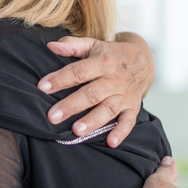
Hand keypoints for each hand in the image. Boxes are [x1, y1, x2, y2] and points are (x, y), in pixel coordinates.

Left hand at [37, 32, 154, 146]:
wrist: (144, 58)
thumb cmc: (110, 53)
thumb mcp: (93, 45)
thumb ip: (72, 46)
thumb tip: (50, 45)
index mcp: (102, 61)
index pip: (78, 71)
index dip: (60, 79)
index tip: (42, 87)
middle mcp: (114, 79)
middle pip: (91, 94)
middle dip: (71, 106)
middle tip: (52, 117)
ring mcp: (124, 94)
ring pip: (108, 109)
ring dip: (93, 121)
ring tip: (76, 131)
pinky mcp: (133, 106)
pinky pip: (129, 121)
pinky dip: (121, 132)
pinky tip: (111, 143)